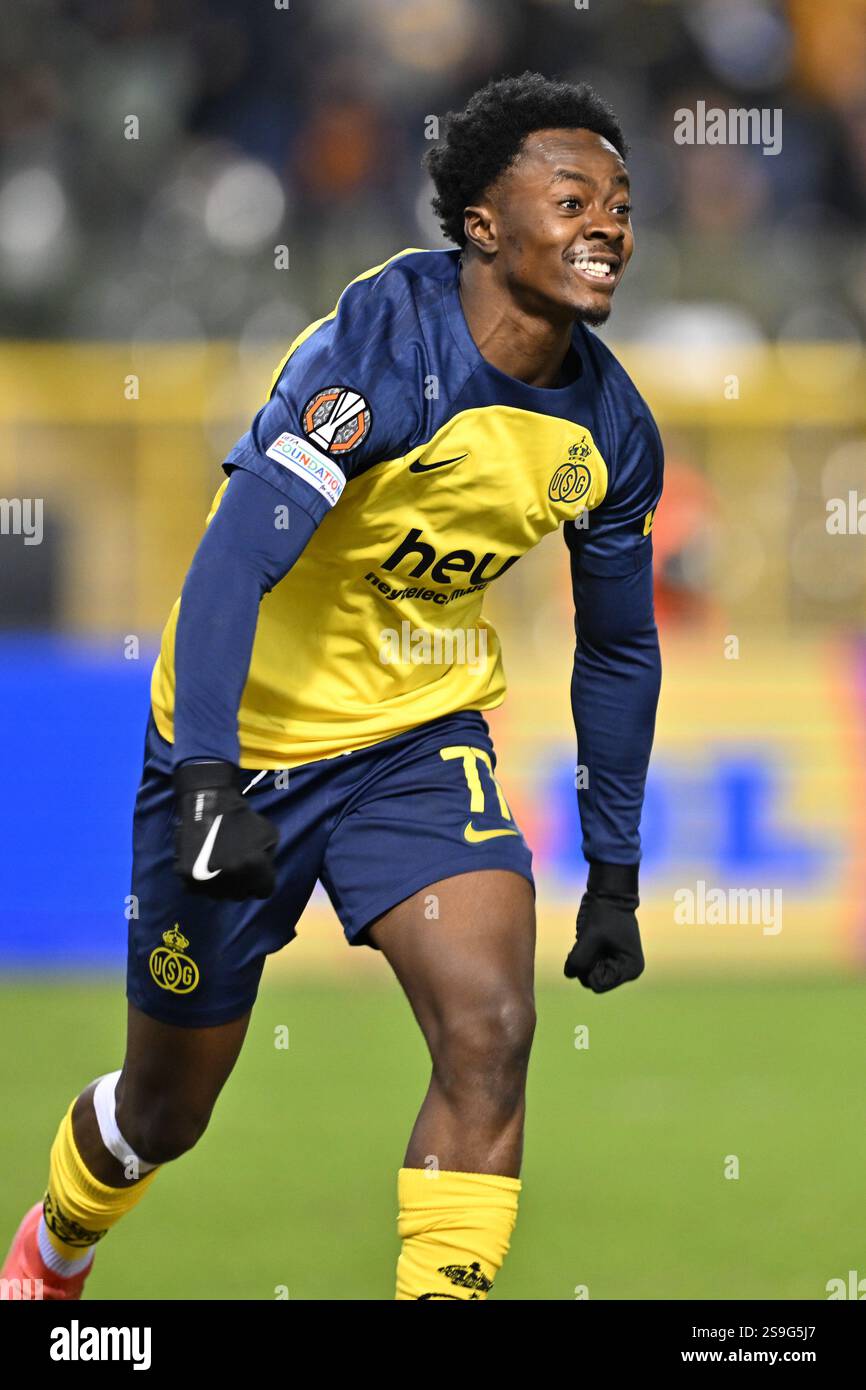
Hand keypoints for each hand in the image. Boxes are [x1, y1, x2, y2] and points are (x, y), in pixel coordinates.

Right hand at [173, 761, 277, 900]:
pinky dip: (203, 881)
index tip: (255, 872)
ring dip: (222, 883)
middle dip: (242, 883)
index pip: (264, 891)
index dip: (261, 881)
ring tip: (220, 864)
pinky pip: (200, 890)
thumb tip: (261, 875)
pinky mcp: (188, 879)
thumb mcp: (270, 834)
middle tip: (236, 866)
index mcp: (254, 868)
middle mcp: (232, 879)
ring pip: (220, 895)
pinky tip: (205, 865)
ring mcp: (208, 881)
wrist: (208, 804)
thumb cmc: (242, 817)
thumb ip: (269, 859)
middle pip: (241, 895)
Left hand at [564, 862, 643, 992]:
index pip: (598, 985)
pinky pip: (588, 964)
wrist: (609, 892)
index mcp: (630, 969)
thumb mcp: (590, 937)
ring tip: (586, 939)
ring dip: (582, 958)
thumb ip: (579, 960)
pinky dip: (583, 954)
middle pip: (593, 981)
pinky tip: (585, 939)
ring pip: (588, 973)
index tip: (589, 949)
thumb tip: (570, 973)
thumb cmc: (604, 913)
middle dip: (583, 964)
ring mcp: (617, 964)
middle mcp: (626, 970)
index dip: (586, 970)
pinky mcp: (607, 956)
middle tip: (586, 942)